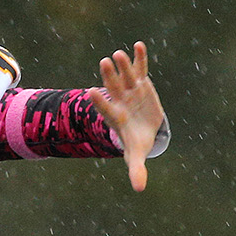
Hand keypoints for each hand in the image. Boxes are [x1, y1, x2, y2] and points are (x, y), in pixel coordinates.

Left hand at [88, 41, 162, 191]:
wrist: (144, 128)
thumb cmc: (137, 141)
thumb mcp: (136, 155)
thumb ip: (136, 169)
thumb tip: (139, 189)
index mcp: (115, 116)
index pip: (105, 108)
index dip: (100, 101)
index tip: (92, 92)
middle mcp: (119, 100)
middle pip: (112, 87)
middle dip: (108, 76)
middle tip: (104, 63)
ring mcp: (129, 89)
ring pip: (123, 75)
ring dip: (121, 65)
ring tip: (118, 54)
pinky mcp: (140, 82)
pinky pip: (139, 68)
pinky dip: (139, 57)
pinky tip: (138, 45)